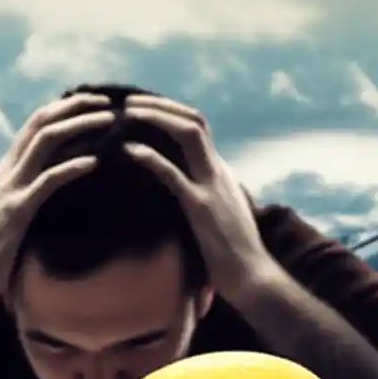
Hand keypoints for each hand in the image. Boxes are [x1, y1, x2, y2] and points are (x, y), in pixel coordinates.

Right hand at [0, 93, 114, 307]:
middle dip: (75, 107)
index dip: (62, 110)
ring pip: (45, 142)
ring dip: (79, 126)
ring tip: (108, 121)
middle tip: (107, 101)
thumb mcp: (10, 217)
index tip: (91, 104)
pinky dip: (72, 167)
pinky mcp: (17, 212)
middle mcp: (7, 173)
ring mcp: (11, 190)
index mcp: (7, 172)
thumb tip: (51, 191)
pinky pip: (47, 181)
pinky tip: (95, 163)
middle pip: (41, 124)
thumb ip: (26, 197)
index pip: (34, 127)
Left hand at [121, 95, 276, 300]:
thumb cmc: (233, 254)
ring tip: (126, 113)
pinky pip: (173, 173)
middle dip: (160, 106)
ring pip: (188, 134)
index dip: (170, 113)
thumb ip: (202, 195)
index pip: (198, 128)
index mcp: (220, 172)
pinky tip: (128, 150)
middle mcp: (218, 171)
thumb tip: (180, 189)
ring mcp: (212, 186)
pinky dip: (150, 157)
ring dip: (156, 118)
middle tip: (128, 102)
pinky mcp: (201, 208)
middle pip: (194, 121)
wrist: (252, 277)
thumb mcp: (217, 215)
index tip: (143, 109)